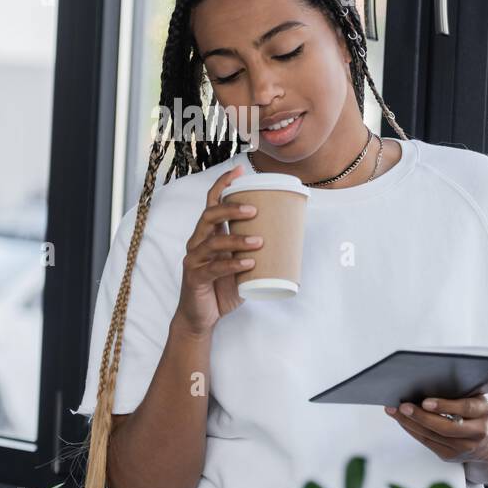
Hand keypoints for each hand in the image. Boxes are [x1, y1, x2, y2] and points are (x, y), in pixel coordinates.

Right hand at [174, 164, 262, 337]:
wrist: (203, 317)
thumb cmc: (224, 286)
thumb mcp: (243, 264)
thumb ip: (257, 250)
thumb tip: (293, 236)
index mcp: (209, 234)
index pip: (212, 203)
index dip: (223, 185)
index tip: (239, 171)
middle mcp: (198, 242)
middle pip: (209, 216)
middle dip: (231, 209)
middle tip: (255, 210)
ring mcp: (194, 260)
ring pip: (211, 242)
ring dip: (237, 239)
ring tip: (259, 241)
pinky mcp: (195, 278)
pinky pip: (213, 268)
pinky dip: (231, 265)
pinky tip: (248, 263)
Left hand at [384, 395, 487, 465]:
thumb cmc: (478, 414)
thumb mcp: (477, 401)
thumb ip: (460, 394)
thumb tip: (427, 383)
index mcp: (484, 413)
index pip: (465, 409)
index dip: (445, 406)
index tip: (426, 401)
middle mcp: (477, 433)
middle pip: (445, 427)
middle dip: (421, 417)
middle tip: (403, 406)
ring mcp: (464, 448)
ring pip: (432, 436)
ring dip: (410, 423)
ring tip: (395, 411)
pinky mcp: (450, 456)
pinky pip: (427, 443)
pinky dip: (412, 431)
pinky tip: (403, 421)